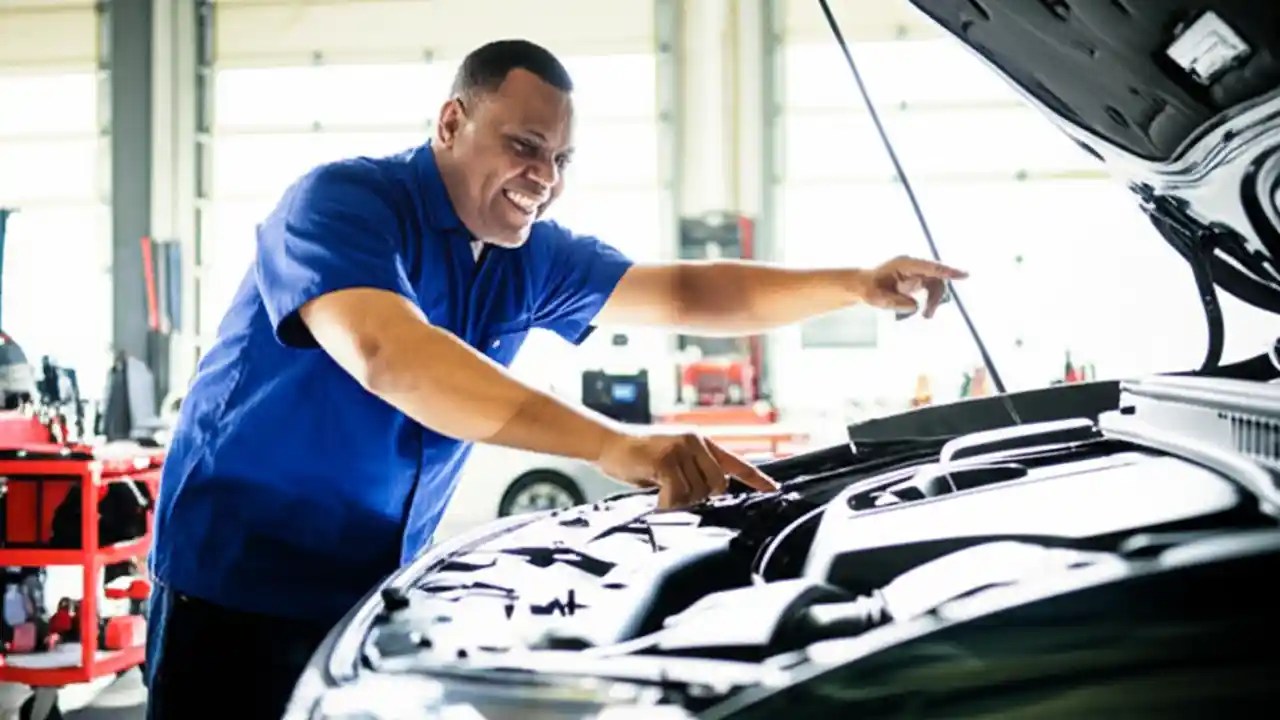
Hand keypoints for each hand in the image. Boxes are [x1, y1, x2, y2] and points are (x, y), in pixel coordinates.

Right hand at [596, 430, 778, 509]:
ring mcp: (680, 449)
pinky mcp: (665, 459)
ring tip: (660, 491)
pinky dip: (668, 504)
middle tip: (676, 495)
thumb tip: (708, 497)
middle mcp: (694, 442)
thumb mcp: (670, 460)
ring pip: (697, 493)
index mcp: (699, 441)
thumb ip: (691, 472)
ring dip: (679, 502)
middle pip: (718, 485)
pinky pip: (678, 493)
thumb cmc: (637, 457)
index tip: (773, 489)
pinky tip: (657, 500)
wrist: (607, 443)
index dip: (755, 477)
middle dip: (702, 498)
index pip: (734, 461)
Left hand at [856, 256, 967, 317]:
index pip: (930, 267)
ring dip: (934, 300)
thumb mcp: (877, 298)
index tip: (963, 275)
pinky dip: (930, 299)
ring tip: (927, 316)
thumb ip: (895, 302)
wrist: (863, 286)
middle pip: (935, 277)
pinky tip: (925, 310)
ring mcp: (915, 271)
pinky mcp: (916, 279)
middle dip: (936, 296)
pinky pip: (930, 287)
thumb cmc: (868, 290)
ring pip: (935, 284)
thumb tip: (914, 306)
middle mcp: (912, 265)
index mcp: (904, 265)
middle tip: (928, 314)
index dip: (947, 272)